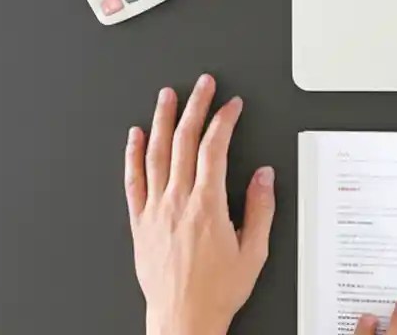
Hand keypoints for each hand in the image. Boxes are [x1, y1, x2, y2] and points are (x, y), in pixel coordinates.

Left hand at [124, 74, 275, 334]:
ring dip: (162, 120)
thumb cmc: (216, 290)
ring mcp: (155, 211)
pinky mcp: (139, 223)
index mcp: (207, 206)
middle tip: (202, 85)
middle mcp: (177, 202)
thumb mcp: (254, 251)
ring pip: (156, 154)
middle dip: (196, 107)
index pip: (214, 149)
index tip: (232, 105)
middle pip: (184, 141)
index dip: (224, 121)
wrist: (182, 318)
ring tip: (167, 96)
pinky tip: (136, 137)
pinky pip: (133, 181)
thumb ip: (260, 209)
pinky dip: (133, 155)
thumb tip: (262, 176)